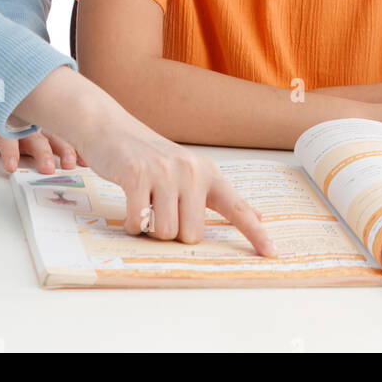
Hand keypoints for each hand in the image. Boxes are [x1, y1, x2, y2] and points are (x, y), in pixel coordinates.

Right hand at [0, 70, 278, 256]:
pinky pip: (139, 222)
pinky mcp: (137, 176)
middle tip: (159, 209)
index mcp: (206, 172)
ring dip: (150, 229)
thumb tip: (255, 215)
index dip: (254, 232)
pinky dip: (131, 224)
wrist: (110, 127)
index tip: (272, 254)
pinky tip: (129, 207)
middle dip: (172, 233)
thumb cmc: (148, 156)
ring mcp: (164, 172)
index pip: (236, 206)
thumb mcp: (186, 171)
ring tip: (144, 204)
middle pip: (191, 235)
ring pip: (165, 232)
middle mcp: (190, 170)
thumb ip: (216, 196)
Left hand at [0, 107, 85, 172]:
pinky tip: (87, 159)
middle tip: (46, 170)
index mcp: (4, 120)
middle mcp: (25, 122)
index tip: (10, 167)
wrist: (4, 88)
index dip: (8, 151)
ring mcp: (41, 125)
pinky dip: (78, 147)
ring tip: (72, 164)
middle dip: (41, 154)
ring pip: (55, 136)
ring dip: (64, 150)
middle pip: (35, 138)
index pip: (6, 137)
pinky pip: (69, 136)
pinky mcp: (54, 129)